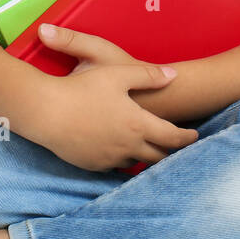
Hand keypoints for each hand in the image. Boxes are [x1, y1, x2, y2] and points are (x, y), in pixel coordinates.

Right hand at [31, 23, 198, 170]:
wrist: (45, 111)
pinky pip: (113, 165)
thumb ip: (148, 75)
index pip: (172, 137)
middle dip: (169, 151)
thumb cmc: (82, 88)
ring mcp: (109, 158)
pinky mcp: (92, 165)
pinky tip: (118, 150)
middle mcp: (128, 146)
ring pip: (135, 162)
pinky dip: (120, 158)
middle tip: (174, 146)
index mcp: (138, 125)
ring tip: (148, 148)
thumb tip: (173, 74)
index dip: (186, 137)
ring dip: (144, 156)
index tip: (193, 136)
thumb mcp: (117, 73)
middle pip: (158, 156)